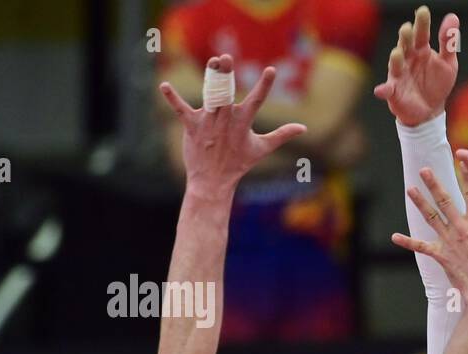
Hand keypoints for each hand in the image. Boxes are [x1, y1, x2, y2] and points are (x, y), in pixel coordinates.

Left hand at [159, 56, 304, 198]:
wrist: (214, 181)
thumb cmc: (238, 163)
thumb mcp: (262, 148)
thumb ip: (282, 135)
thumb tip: (303, 128)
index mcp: (243, 122)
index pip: (256, 100)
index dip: (264, 86)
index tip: (271, 70)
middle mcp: (226, 120)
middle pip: (226, 93)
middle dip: (225, 75)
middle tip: (225, 57)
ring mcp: (208, 122)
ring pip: (208, 96)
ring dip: (209, 79)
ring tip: (212, 62)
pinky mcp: (191, 126)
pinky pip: (181, 110)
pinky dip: (172, 99)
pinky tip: (164, 86)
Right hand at [374, 6, 459, 126]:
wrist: (430, 110)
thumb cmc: (437, 83)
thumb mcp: (449, 63)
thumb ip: (449, 42)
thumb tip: (453, 17)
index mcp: (421, 50)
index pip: (421, 33)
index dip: (422, 23)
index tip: (423, 11)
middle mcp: (407, 59)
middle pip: (405, 45)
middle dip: (405, 37)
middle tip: (408, 29)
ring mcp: (399, 74)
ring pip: (395, 64)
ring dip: (395, 59)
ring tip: (398, 53)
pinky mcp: (394, 92)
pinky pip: (388, 90)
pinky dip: (384, 90)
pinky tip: (381, 90)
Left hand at [391, 163, 467, 298]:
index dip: (466, 176)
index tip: (461, 160)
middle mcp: (462, 228)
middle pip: (446, 201)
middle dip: (435, 184)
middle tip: (424, 170)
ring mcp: (450, 240)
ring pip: (431, 217)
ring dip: (420, 202)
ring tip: (410, 189)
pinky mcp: (441, 255)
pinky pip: (421, 247)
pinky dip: (407, 242)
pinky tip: (395, 236)